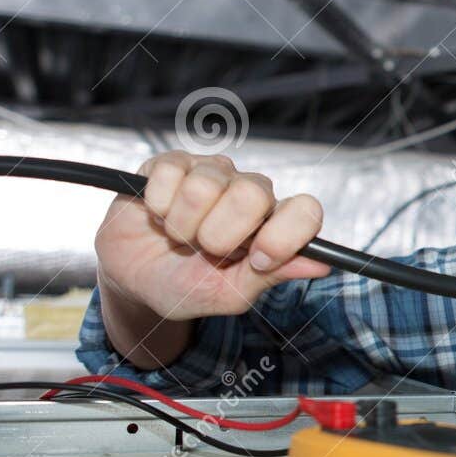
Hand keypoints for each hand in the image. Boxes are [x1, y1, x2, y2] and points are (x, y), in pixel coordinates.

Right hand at [94, 151, 330, 322]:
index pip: (305, 209)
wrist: (133, 280)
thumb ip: (272, 276)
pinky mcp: (173, 162)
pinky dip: (157, 205)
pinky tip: (158, 214)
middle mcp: (250, 192)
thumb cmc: (186, 286)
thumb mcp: (228, 294)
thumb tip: (322, 263)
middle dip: (220, 234)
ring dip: (182, 225)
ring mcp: (213, 172)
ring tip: (178, 236)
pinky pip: (169, 173)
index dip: (284, 235)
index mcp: (272, 224)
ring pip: (205, 186)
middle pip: (253, 193)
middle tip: (205, 250)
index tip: (258, 260)